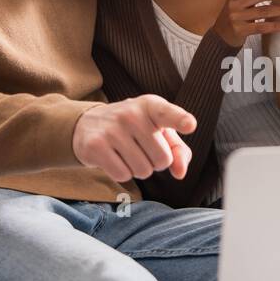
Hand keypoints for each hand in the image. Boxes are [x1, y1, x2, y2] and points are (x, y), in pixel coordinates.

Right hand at [73, 94, 195, 181]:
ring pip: (143, 170)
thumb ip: (179, 151)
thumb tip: (180, 173)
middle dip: (155, 162)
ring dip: (139, 169)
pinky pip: (122, 175)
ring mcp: (111, 128)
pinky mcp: (95, 145)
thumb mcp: (160, 132)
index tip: (190, 125)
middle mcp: (131, 113)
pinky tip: (114, 158)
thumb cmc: (135, 129)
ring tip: (127, 153)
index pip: (168, 113)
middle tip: (141, 149)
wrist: (90, 123)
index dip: (180, 120)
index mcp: (151, 105)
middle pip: (162, 159)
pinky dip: (122, 173)